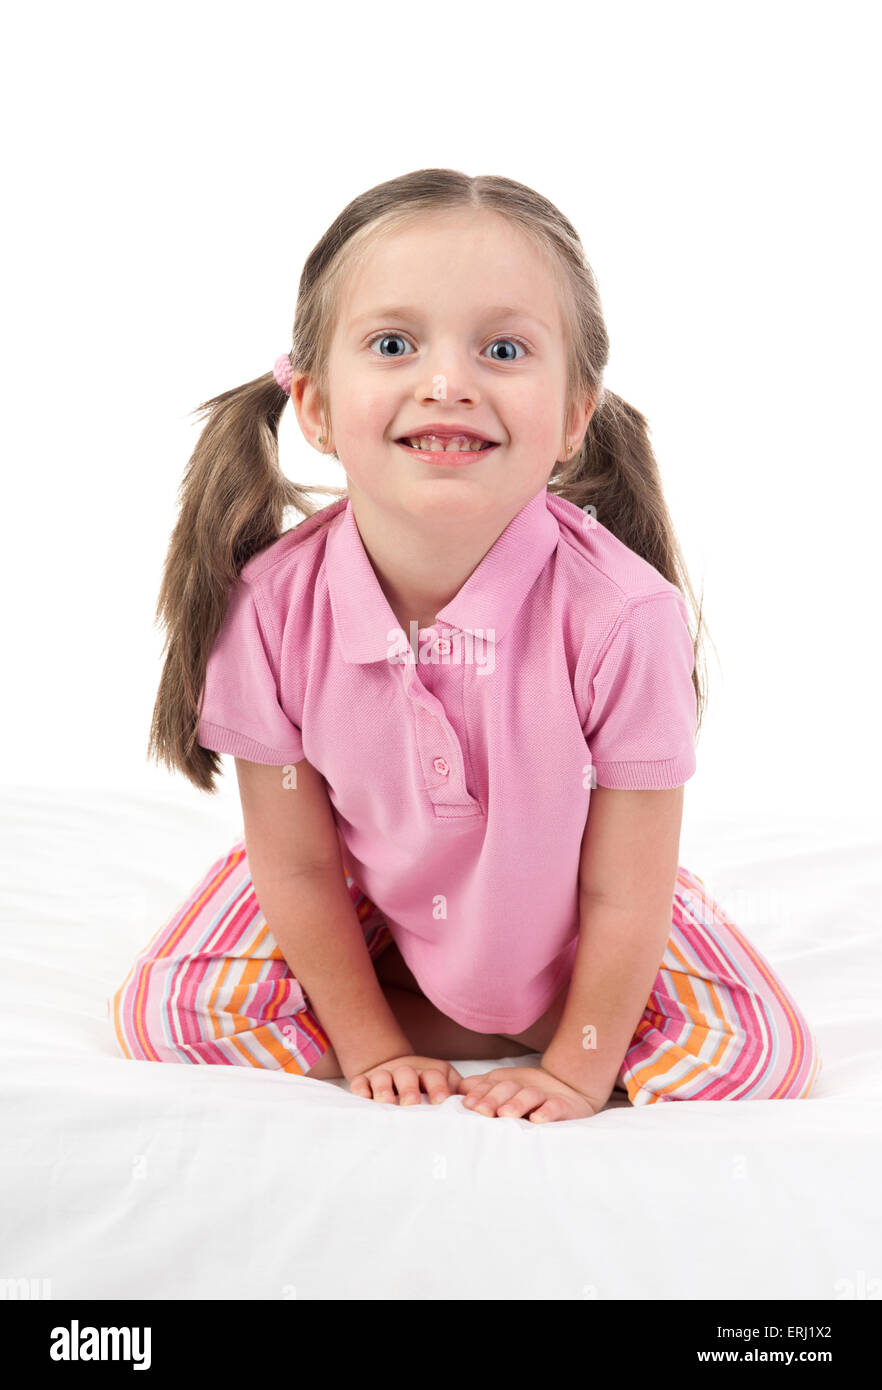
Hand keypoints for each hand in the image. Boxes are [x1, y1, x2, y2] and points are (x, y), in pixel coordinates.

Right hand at [349, 1054, 462, 1106]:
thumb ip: (461, 1092)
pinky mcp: (365, 1080)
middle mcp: (406, 1071)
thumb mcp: (446, 1083)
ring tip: (386, 1101)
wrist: (395, 1066)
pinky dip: (360, 1089)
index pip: (434, 1076)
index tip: (442, 1101)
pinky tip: (363, 1098)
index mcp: (429, 1072)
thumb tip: (481, 1103)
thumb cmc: (426, 1083)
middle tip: (411, 1103)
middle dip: (409, 1088)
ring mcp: (384, 1074)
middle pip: (407, 1074)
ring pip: (382, 1077)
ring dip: (384, 1088)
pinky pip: (359, 1082)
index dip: (438, 1087)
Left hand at [457, 1065, 602, 1123]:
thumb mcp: (503, 1093)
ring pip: (529, 1095)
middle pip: (507, 1088)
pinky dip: (546, 1112)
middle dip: (493, 1099)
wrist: (569, 1091)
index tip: (468, 1105)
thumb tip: (456, 1091)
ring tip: (506, 1114)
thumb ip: (480, 1090)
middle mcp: (523, 1087)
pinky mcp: (563, 1105)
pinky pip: (555, 1106)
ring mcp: (543, 1095)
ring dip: (517, 1103)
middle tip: (483, 1111)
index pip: (490, 1085)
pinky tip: (537, 1119)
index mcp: (506, 1084)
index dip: (479, 1094)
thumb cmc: (527, 1097)